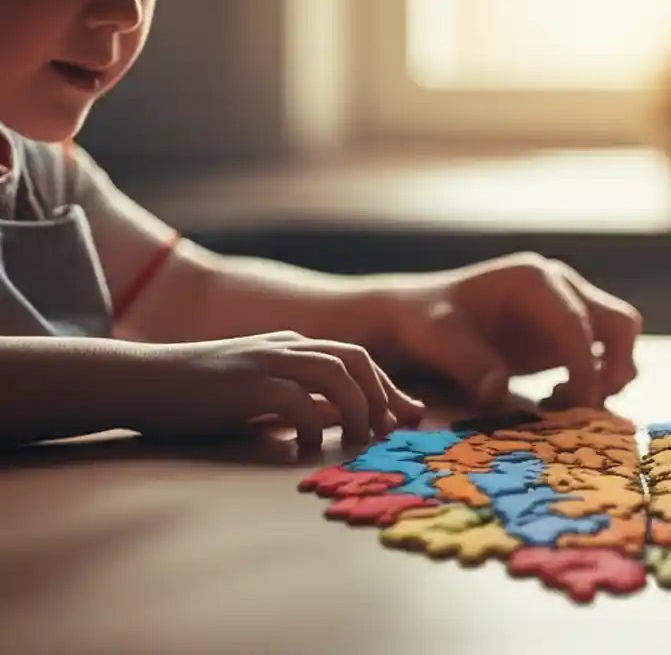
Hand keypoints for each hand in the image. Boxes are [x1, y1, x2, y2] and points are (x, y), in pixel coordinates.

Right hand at [133, 332, 426, 448]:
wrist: (140, 381)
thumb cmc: (198, 395)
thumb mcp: (260, 394)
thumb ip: (302, 400)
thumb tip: (343, 420)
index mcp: (291, 345)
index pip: (355, 358)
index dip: (387, 387)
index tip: (408, 416)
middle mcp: (285, 346)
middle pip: (356, 359)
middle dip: (383, 394)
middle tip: (392, 431)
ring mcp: (266, 361)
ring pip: (336, 373)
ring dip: (359, 408)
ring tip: (362, 440)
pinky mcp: (246, 384)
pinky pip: (297, 400)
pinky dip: (313, 424)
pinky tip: (310, 446)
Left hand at [369, 253, 642, 409]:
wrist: (419, 320)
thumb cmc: (426, 324)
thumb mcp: (436, 340)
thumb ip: (468, 364)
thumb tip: (497, 392)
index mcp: (533, 279)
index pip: (577, 323)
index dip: (587, 368)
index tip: (579, 407)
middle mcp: (561, 286)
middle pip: (620, 322)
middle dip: (613, 368)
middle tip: (582, 406)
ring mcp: (568, 307)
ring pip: (620, 338)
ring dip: (608, 375)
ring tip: (563, 402)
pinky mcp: (567, 332)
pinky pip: (604, 355)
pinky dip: (595, 380)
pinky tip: (556, 398)